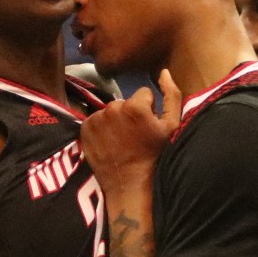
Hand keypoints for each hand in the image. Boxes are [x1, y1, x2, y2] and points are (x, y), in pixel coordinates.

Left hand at [80, 71, 181, 191]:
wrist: (131, 184)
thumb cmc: (156, 156)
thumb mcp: (173, 127)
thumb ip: (172, 95)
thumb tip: (164, 72)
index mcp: (134, 105)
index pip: (143, 94)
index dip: (149, 110)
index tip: (148, 128)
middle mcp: (112, 107)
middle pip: (125, 102)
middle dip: (130, 115)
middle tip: (134, 136)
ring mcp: (96, 118)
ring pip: (110, 111)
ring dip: (115, 122)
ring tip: (122, 141)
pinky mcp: (84, 129)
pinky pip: (96, 121)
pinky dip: (101, 129)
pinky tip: (109, 143)